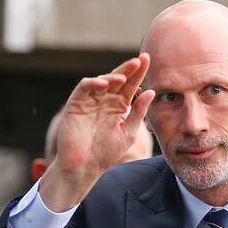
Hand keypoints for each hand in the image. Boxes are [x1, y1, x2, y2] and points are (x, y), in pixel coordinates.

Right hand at [40, 53, 155, 210]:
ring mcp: (90, 101)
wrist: (85, 166)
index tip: (148, 61)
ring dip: (113, 76)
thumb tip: (151, 92)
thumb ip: (138, 112)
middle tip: (140, 60)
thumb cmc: (106, 153)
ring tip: (124, 76)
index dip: (138, 74)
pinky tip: (104, 84)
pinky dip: (93, 83)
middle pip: (117, 79)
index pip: (130, 86)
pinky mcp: (76, 104)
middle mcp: (104, 100)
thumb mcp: (128, 132)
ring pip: (102, 81)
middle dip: (128, 69)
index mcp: (118, 106)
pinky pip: (84, 88)